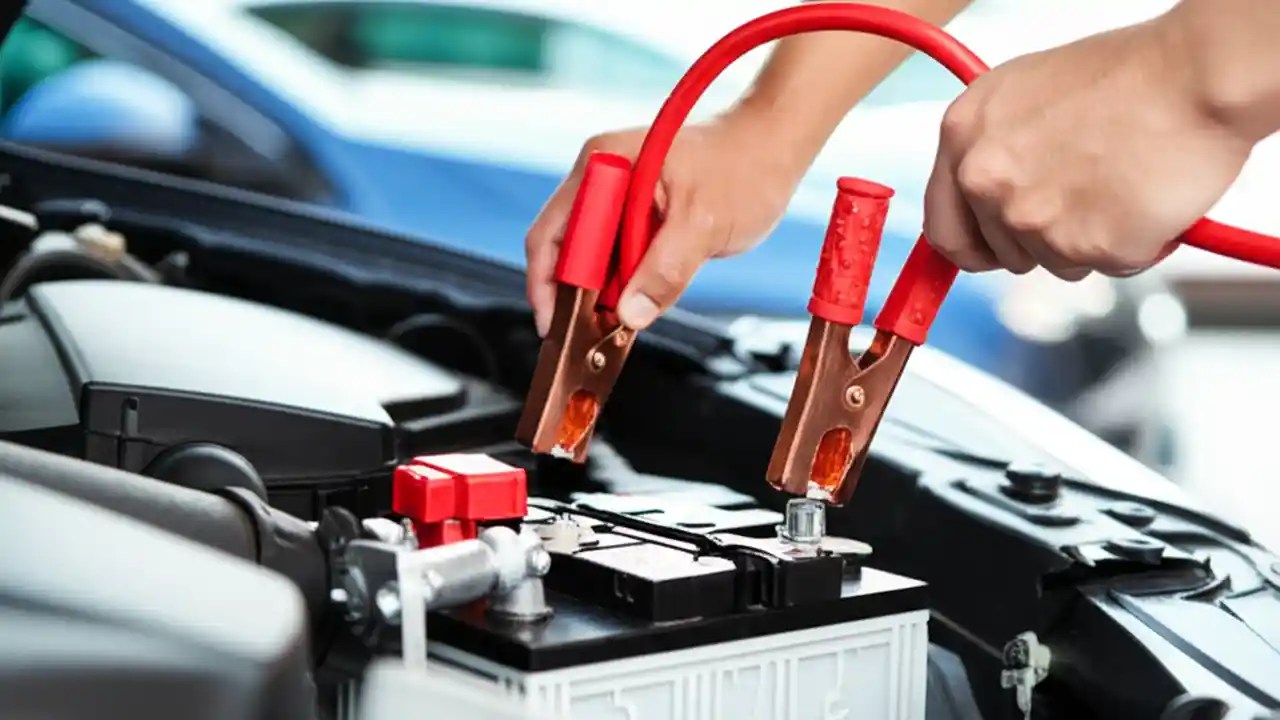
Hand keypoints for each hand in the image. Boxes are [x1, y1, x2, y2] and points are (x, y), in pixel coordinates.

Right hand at [525, 110, 809, 333]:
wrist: (775, 147)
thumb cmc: (745, 164)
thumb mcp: (705, 224)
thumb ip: (665, 271)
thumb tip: (630, 314)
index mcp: (605, 165)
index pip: (553, 234)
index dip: (548, 284)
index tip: (558, 326)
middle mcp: (603, 176)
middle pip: (567, 249)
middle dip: (574, 295)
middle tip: (590, 335)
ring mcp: (619, 195)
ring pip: (592, 257)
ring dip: (601, 293)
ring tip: (614, 326)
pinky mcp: (637, 213)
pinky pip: (616, 255)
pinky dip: (622, 283)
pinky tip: (635, 304)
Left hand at [924, 12, 1253, 279]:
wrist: (1195, 76)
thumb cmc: (1125, 74)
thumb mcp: (1026, 94)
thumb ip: (993, 147)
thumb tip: (979, 194)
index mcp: (963, 136)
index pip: (943, 230)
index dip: (973, 245)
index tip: (990, 252)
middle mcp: (985, 181)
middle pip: (1004, 253)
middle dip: (1043, 237)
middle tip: (1085, 192)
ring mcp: (1032, 218)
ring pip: (1055, 263)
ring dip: (1088, 238)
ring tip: (1118, 182)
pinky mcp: (1084, 247)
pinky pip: (1105, 265)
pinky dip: (1130, 243)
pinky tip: (1142, 196)